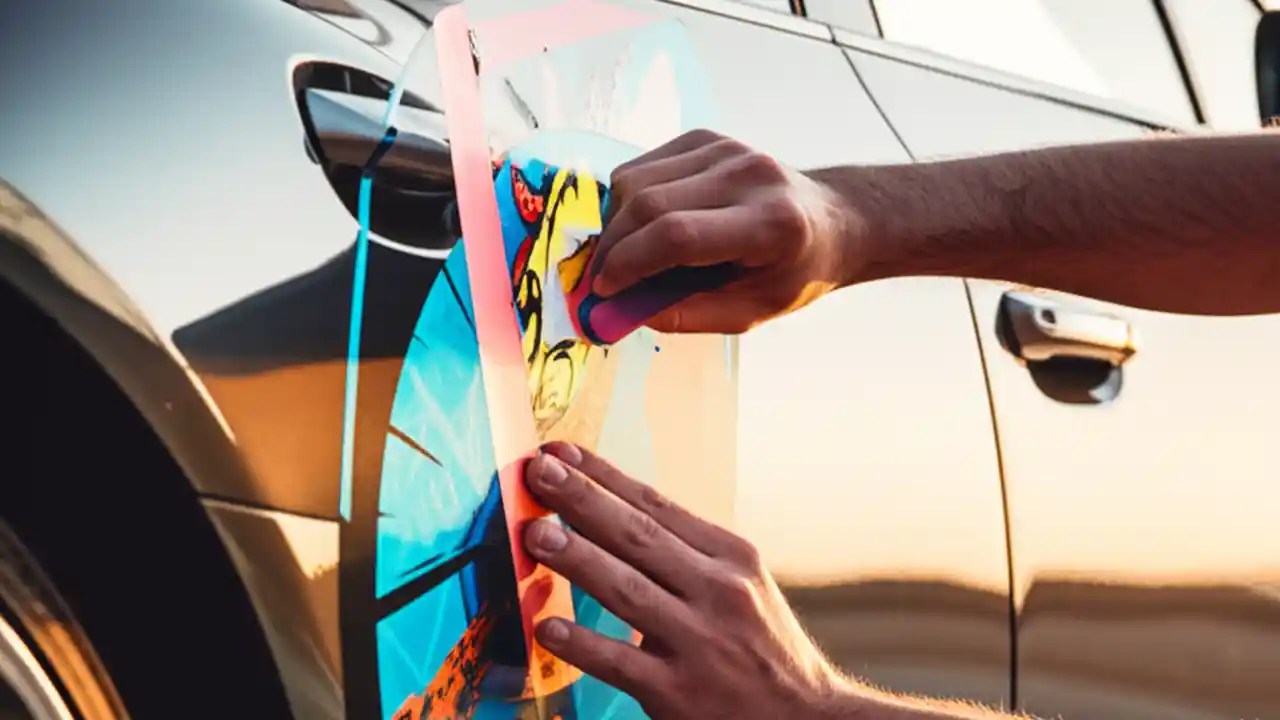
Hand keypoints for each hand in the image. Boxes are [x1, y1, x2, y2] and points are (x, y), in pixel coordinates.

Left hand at [520, 442, 859, 718]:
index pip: (657, 506)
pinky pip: (621, 663)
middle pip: (638, 536)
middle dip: (584, 500)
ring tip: (535, 533)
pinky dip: (584, 643)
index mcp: (731, 556)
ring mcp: (700, 642)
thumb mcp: (741, 584)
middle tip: (539, 472)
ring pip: (627, 591)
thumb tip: (608, 509)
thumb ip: (686, 552)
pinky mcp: (680, 693)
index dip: (604, 476)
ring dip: (577, 558)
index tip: (561, 451)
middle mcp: (719, 591)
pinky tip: (548, 626)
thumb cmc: (760, 646)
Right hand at [592, 130, 859, 333]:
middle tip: (600, 279)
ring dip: (614, 222)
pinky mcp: (708, 138)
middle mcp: (748, 176)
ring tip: (621, 254)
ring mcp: (726, 149)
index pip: (678, 236)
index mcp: (769, 226)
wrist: (830, 220)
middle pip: (649, 203)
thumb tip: (621, 311)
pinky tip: (641, 225)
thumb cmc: (791, 273)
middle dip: (613, 246)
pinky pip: (644, 165)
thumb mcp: (752, 312)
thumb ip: (689, 315)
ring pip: (636, 179)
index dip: (630, 263)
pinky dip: (627, 198)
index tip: (604, 290)